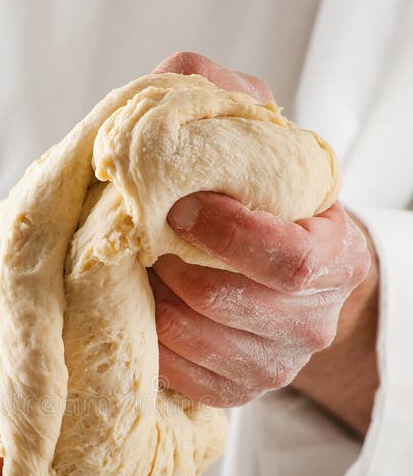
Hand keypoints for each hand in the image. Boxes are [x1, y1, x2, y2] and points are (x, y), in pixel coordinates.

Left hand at [151, 53, 371, 409]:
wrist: (279, 268)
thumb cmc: (264, 199)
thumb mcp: (257, 139)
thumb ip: (223, 97)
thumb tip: (174, 83)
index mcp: (336, 255)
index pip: (288, 260)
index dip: (228, 236)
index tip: (179, 210)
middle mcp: (314, 318)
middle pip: (232, 305)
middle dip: (174, 270)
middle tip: (142, 242)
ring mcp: (279, 363)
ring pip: (201, 345)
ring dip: (157, 306)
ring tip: (140, 272)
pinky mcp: (240, 392)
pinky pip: (187, 379)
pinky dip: (156, 345)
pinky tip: (146, 311)